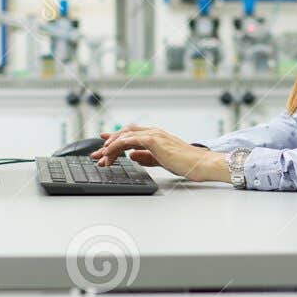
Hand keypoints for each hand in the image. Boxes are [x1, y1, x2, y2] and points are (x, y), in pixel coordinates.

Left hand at [94, 125, 230, 182]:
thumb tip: (133, 155)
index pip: (131, 134)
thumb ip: (147, 157)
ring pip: (125, 135)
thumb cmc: (186, 163)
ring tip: (101, 157)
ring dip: (111, 146)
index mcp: (156, 136)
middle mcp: (153, 132)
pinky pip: (129, 140)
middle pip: (125, 133)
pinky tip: (110, 152)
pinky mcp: (154, 140)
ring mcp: (154, 134)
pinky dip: (117, 145)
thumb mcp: (162, 160)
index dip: (115, 138)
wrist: (200, 164)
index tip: (103, 144)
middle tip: (97, 154)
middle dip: (108, 142)